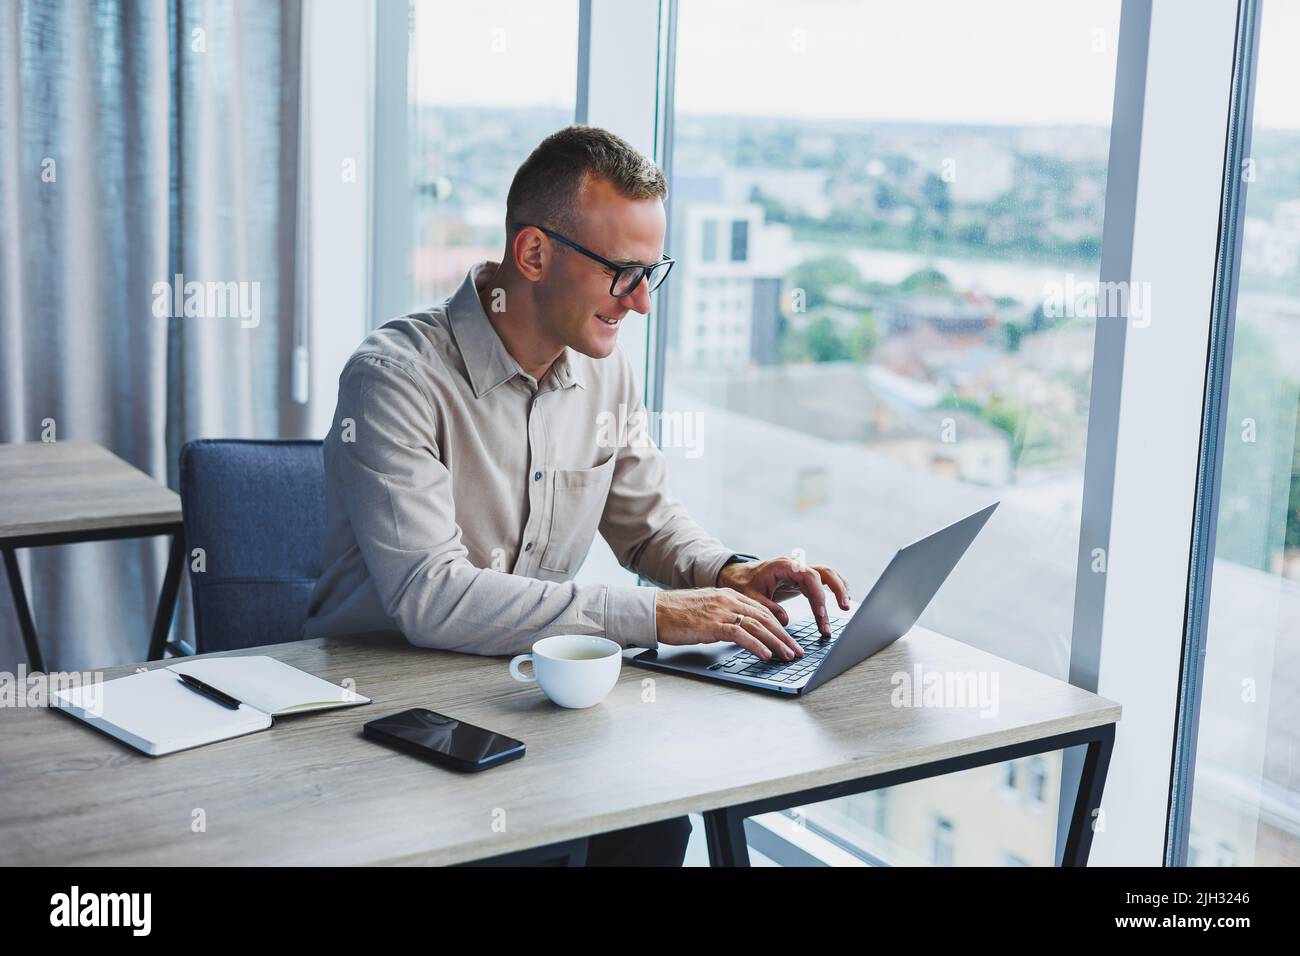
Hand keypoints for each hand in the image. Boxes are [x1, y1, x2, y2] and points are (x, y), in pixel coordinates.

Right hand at [654, 588, 803, 661]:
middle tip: (797, 651)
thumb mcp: (707, 610)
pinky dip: (756, 646)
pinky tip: (766, 655)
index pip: (763, 610)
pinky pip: (741, 635)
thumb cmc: (677, 613)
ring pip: (758, 627)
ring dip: (777, 643)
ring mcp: (722, 611)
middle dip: (785, 637)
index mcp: (729, 595)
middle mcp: (729, 600)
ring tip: (788, 656)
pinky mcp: (712, 624)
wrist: (656, 610)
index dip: (780, 626)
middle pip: (765, 619)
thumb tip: (741, 632)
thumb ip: (725, 616)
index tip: (791, 638)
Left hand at [716, 556, 850, 636]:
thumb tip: (785, 620)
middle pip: (825, 572)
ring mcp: (801, 572)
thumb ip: (767, 607)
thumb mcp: (750, 597)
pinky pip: (823, 582)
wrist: (739, 576)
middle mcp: (796, 566)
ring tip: (846, 608)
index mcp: (784, 566)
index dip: (818, 595)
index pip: (810, 577)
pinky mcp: (803, 580)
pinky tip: (840, 602)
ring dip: (839, 590)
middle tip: (844, 608)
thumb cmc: (744, 584)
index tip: (821, 614)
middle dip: (837, 589)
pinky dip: (834, 590)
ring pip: (828, 576)